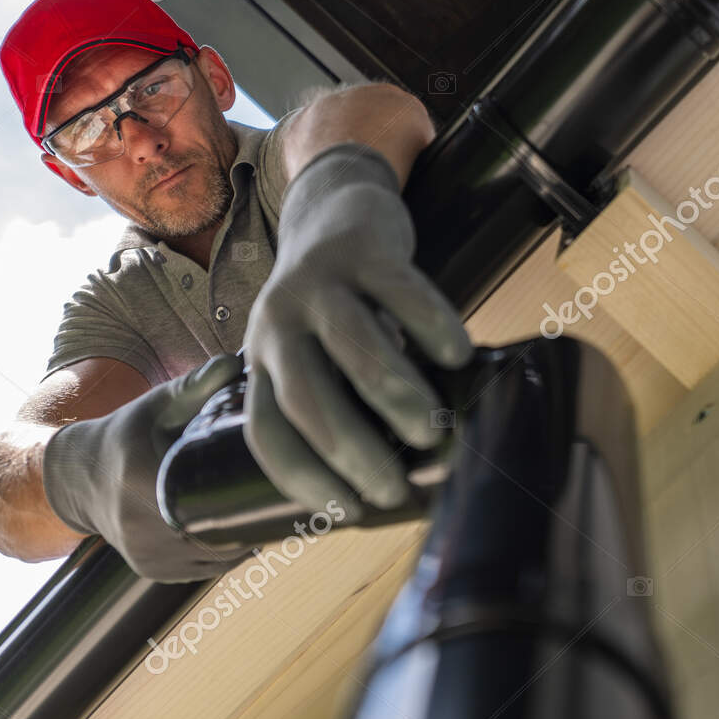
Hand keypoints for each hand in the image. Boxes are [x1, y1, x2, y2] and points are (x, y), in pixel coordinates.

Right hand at [41, 353, 255, 581]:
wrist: (78, 477)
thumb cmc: (126, 435)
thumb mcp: (156, 405)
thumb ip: (196, 386)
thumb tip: (237, 362)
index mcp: (142, 480)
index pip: (211, 502)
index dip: (249, 501)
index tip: (274, 486)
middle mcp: (140, 526)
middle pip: (221, 535)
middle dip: (254, 520)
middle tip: (283, 499)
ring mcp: (146, 555)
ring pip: (217, 559)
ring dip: (243, 539)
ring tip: (264, 512)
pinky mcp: (150, 571)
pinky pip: (202, 570)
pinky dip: (223, 553)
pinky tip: (236, 530)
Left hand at [242, 142, 472, 516]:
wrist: (336, 208)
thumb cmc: (336, 308)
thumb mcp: (314, 353)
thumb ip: (341, 401)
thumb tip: (395, 483)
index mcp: (261, 361)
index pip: (267, 430)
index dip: (302, 477)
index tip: (347, 510)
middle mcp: (277, 323)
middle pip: (305, 395)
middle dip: (350, 450)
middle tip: (393, 488)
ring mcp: (317, 283)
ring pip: (354, 345)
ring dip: (394, 397)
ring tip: (431, 432)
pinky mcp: (362, 250)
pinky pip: (400, 291)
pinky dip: (431, 326)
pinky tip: (456, 356)